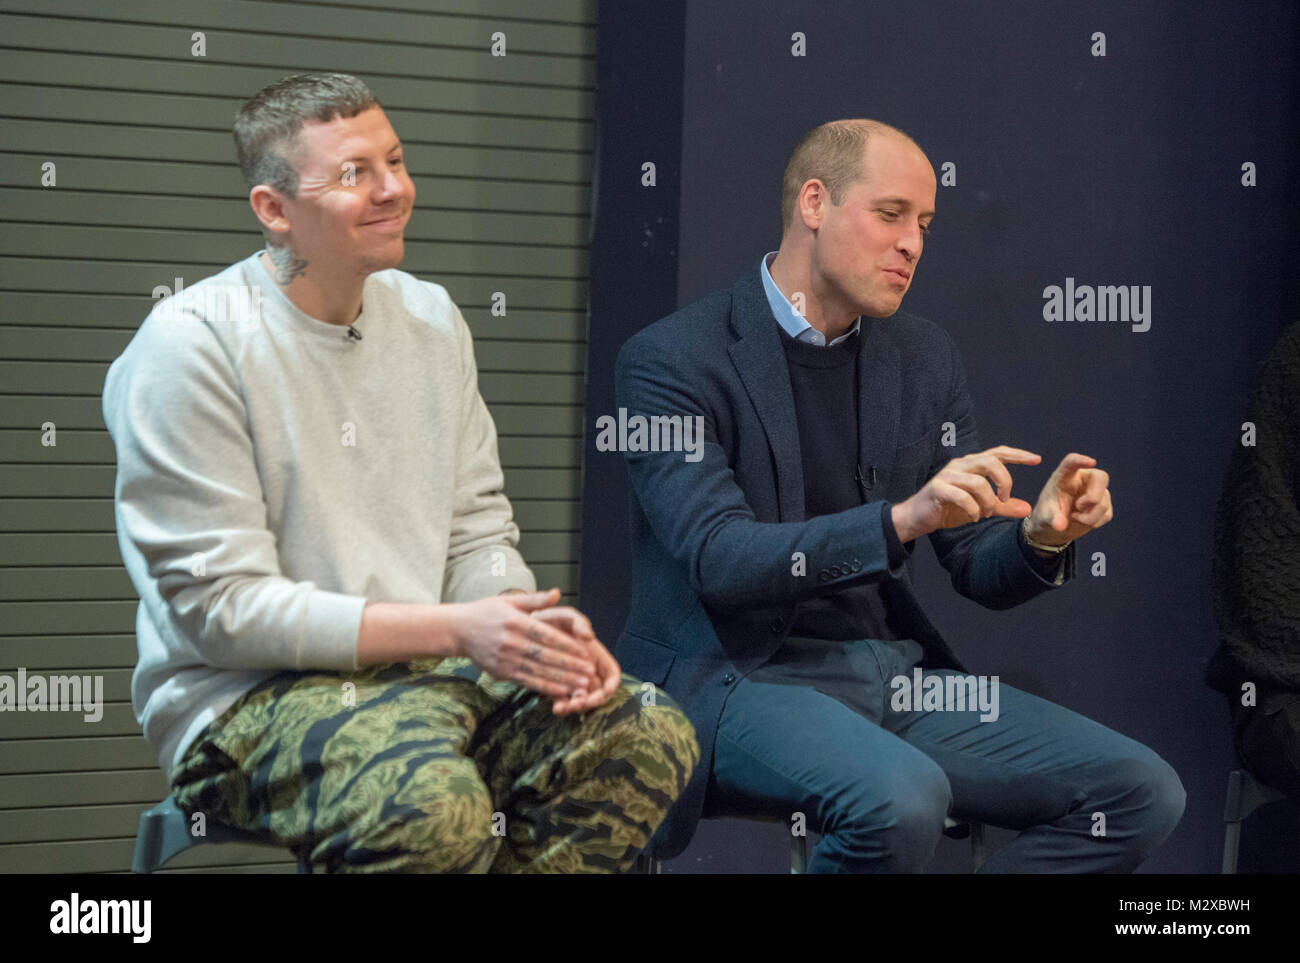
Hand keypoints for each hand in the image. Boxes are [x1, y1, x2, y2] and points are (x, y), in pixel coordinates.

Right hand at [451, 588, 596, 699]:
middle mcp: (510, 642)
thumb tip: (557, 593)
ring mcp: (505, 659)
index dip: (567, 645)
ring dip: (562, 680)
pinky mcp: (501, 672)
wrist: (458, 630)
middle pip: (545, 656)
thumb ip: (535, 600)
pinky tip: (561, 691)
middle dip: (570, 666)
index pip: (546, 636)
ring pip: (538, 672)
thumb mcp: (508, 600)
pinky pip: (527, 681)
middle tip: (591, 672)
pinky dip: (545, 687)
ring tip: (582, 685)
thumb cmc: (486, 612)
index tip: (586, 652)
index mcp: (515, 622)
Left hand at [527, 602, 621, 715]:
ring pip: (581, 699)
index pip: (611, 673)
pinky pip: (563, 700)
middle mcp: (585, 669)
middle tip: (583, 702)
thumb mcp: (565, 615)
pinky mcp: (556, 686)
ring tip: (568, 707)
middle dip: (593, 700)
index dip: (612, 684)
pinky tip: (557, 708)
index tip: (606, 691)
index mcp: (594, 654)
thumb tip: (589, 636)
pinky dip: (562, 706)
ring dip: (577, 706)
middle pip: (598, 691)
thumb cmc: (548, 620)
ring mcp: (571, 679)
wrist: (524, 629)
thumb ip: (579, 621)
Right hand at [893, 445, 1040, 541]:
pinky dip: (972, 510)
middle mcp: (960, 465)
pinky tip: (972, 518)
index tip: (1037, 459)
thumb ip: (1002, 507)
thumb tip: (1027, 508)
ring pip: (978, 482)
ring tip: (984, 514)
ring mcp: (947, 475)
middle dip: (1004, 482)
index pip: (998, 453)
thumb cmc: (949, 509)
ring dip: (988, 502)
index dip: (1017, 454)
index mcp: (971, 465)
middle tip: (1004, 499)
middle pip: (990, 462)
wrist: (918, 518)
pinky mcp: (937, 488)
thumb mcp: (981, 508)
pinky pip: (962, 497)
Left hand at [1025, 453, 1112, 545]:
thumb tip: (1059, 526)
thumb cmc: (1048, 514)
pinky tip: (1082, 521)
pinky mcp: (1104, 504)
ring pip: (1103, 501)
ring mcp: (1096, 490)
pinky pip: (1106, 514)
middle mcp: (1083, 479)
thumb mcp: (1045, 516)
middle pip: (1101, 478)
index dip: (1081, 460)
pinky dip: (1094, 522)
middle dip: (1094, 496)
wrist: (1056, 527)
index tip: (1091, 462)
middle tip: (1079, 507)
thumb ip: (1053, 519)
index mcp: (1065, 476)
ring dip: (1089, 516)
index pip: (1072, 462)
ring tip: (1073, 518)